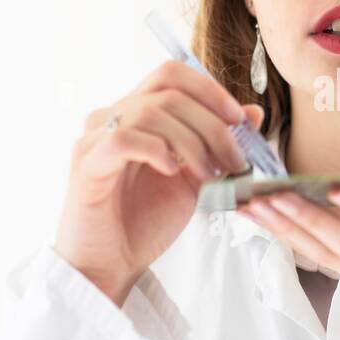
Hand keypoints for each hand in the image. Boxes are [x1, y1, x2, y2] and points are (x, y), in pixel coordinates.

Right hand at [54, 59, 262, 304]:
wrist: (111, 265)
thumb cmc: (145, 222)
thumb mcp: (195, 179)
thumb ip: (218, 144)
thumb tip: (253, 112)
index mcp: (136, 114)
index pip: (171, 75)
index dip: (209, 89)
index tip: (238, 120)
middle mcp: (112, 116)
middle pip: (167, 90)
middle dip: (211, 123)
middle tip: (234, 160)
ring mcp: (95, 137)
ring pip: (150, 111)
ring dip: (191, 142)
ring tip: (208, 174)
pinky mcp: (87, 163)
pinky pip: (122, 138)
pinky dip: (156, 150)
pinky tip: (172, 171)